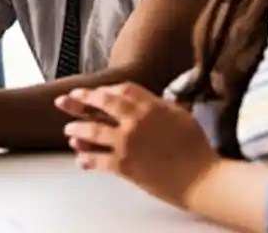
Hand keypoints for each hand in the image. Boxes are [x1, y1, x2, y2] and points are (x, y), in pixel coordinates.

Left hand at [58, 83, 218, 206]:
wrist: (202, 179)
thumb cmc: (195, 148)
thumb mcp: (180, 115)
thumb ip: (157, 105)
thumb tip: (141, 100)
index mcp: (151, 106)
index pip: (121, 88)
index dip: (105, 89)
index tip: (96, 92)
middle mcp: (135, 121)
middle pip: (101, 102)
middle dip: (80, 99)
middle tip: (65, 100)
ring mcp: (127, 143)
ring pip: (92, 131)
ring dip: (76, 129)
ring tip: (68, 130)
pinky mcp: (124, 165)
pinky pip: (97, 159)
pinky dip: (85, 158)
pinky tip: (79, 158)